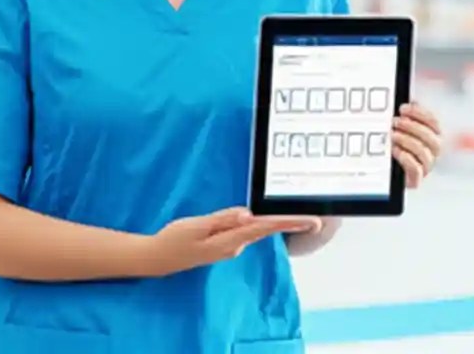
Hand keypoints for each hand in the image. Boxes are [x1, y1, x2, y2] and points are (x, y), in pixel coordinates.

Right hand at [141, 207, 319, 276]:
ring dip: (275, 224)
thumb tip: (248, 215)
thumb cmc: (175, 239)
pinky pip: (245, 232)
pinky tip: (264, 219)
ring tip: (297, 218)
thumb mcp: (196, 226)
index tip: (310, 222)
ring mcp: (230, 247)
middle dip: (289, 224)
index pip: (264, 228)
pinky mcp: (224, 244)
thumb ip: (222, 220)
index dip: (288, 223)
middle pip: (265, 230)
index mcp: (230, 240)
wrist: (159, 258)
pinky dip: (259, 225)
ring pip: (255, 230)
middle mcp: (235, 246)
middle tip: (314, 220)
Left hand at [393, 101, 442, 188]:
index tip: (403, 108)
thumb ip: (405, 116)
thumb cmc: (390, 145)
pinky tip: (395, 150)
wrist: (378, 171)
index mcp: (431, 138)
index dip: (421, 114)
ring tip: (392, 135)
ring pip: (426, 154)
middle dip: (414, 128)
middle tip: (396, 122)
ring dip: (408, 141)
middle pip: (434, 140)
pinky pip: (416, 170)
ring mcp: (424, 168)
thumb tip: (410, 101)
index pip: (435, 124)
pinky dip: (406, 158)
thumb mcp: (397, 128)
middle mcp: (431, 153)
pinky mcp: (414, 180)